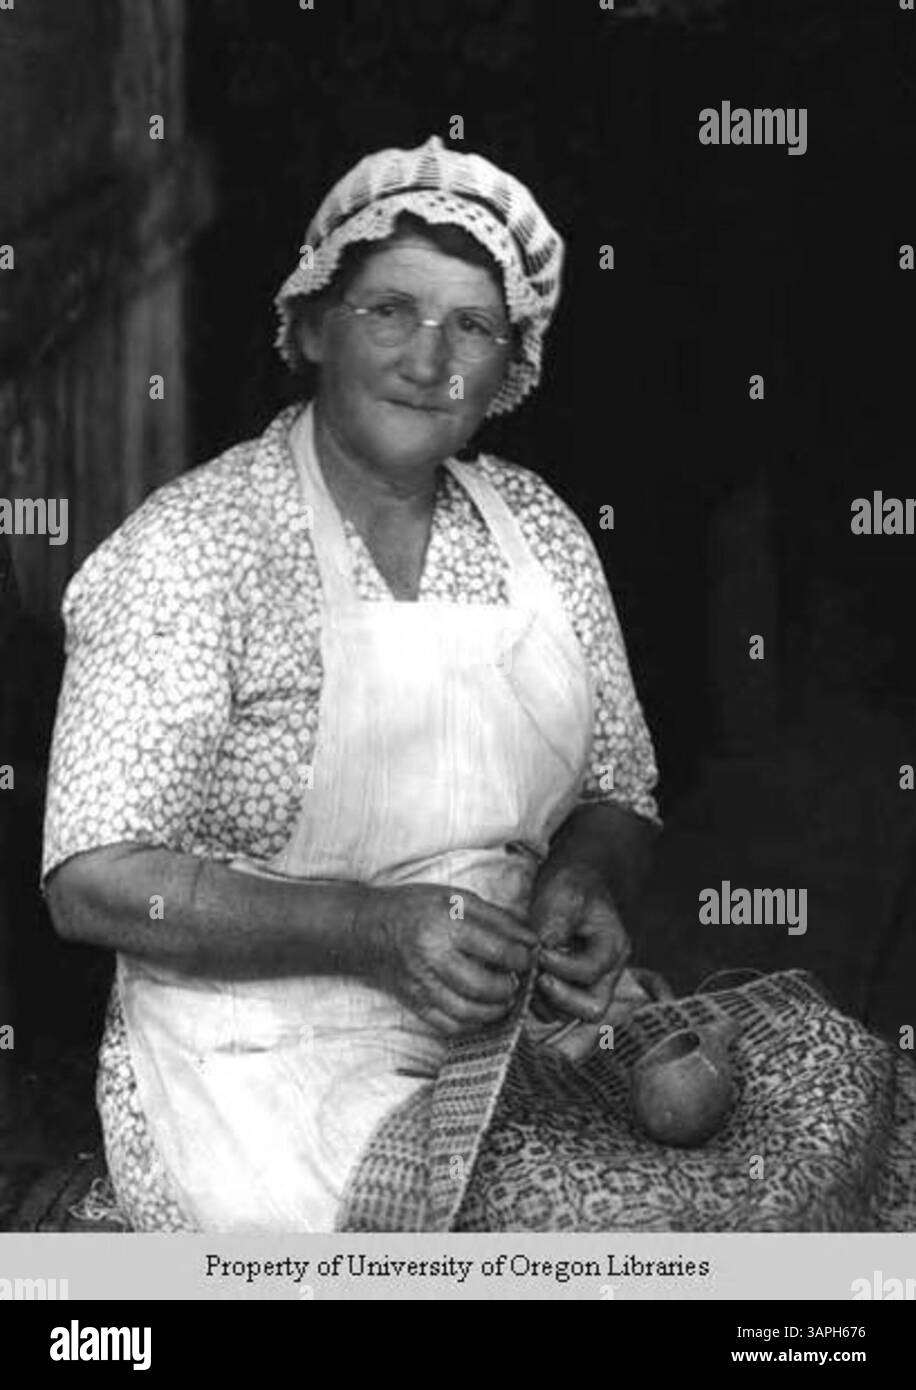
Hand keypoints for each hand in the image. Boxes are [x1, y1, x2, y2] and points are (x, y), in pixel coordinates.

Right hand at [356, 883, 536, 1037]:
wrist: (366, 928)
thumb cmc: (415, 907)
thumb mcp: (456, 897)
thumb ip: (497, 917)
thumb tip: (531, 939)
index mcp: (446, 925)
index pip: (498, 951)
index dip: (522, 958)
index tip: (528, 956)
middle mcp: (432, 958)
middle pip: (485, 987)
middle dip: (510, 988)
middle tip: (516, 980)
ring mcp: (421, 985)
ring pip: (469, 1012)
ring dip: (495, 1010)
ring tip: (503, 997)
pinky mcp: (414, 1003)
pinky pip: (449, 1025)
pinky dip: (472, 1023)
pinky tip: (480, 1010)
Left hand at [529, 865, 629, 1024]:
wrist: (567, 883)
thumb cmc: (571, 885)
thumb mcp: (566, 894)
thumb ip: (557, 922)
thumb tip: (542, 952)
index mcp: (613, 948)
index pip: (591, 972)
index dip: (563, 967)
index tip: (539, 951)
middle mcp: (606, 974)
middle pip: (592, 1008)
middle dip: (560, 998)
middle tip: (535, 978)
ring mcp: (587, 985)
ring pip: (570, 1015)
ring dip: (545, 1002)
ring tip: (525, 976)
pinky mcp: (567, 990)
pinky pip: (554, 1011)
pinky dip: (537, 1002)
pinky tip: (522, 981)